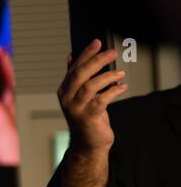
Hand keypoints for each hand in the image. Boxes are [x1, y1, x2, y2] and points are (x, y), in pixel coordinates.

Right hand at [58, 39, 125, 155]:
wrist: (88, 144)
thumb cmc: (87, 117)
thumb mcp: (80, 95)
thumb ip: (76, 77)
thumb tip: (71, 56)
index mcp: (64, 90)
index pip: (74, 67)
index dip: (86, 54)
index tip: (97, 42)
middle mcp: (66, 98)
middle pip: (80, 74)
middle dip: (97, 61)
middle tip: (112, 52)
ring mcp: (75, 108)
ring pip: (90, 86)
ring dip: (107, 77)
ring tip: (121, 73)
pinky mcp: (87, 117)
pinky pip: (101, 100)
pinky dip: (113, 91)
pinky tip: (122, 87)